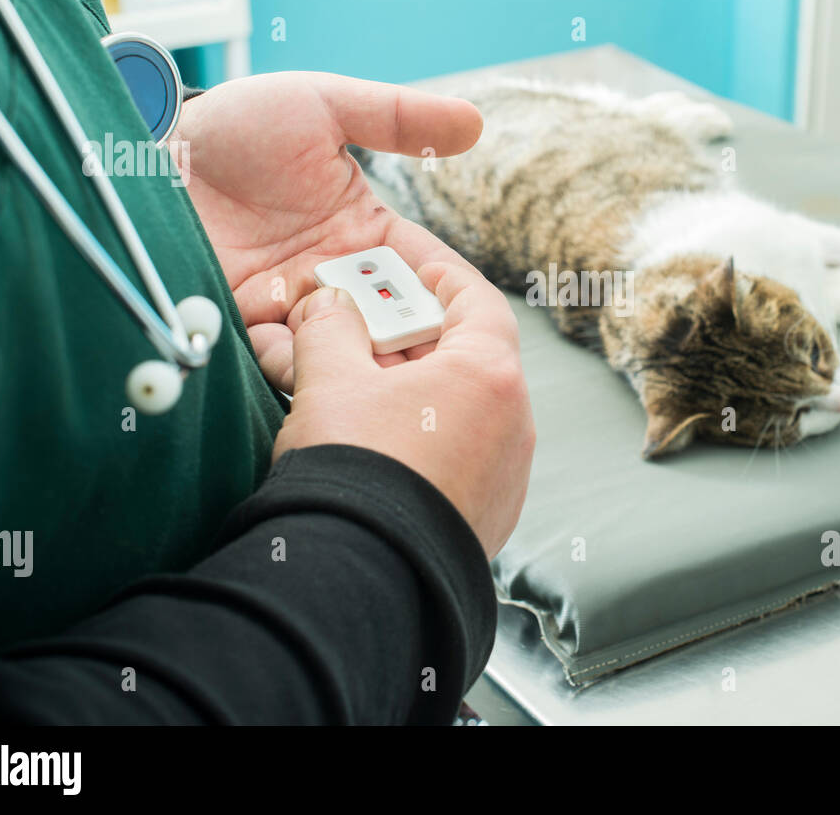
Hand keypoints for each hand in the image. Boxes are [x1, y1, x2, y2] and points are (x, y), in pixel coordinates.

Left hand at [173, 71, 483, 382]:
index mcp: (369, 234)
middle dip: (417, 352)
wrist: (147, 150)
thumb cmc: (238, 124)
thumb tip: (475, 122)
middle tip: (433, 374)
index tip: (474, 323)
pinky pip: (285, 361)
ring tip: (381, 383)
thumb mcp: (324, 106)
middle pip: (396, 328)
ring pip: (347, 354)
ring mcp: (293, 308)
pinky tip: (317, 372)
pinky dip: (304, 371)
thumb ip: (398, 117)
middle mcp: (338, 279)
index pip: (429, 277)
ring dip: (365, 369)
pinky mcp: (247, 328)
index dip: (452, 300)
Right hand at [272, 266, 534, 557]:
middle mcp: (513, 422)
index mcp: (490, 376)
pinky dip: (426, 435)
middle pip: (466, 355)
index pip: (476, 300)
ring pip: (461, 408)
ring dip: (415, 387)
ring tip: (359, 383)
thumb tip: (327, 310)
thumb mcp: (329, 381)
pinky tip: (378, 439)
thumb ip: (327, 328)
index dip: (441, 275)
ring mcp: (506, 473)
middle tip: (368, 322)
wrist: (363, 575)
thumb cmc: (355, 472)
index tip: (416, 264)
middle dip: (411, 334)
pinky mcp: (488, 514)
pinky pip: (461, 454)